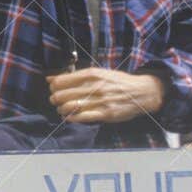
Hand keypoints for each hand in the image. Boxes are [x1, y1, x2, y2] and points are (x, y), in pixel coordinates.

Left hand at [48, 66, 162, 123]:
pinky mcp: (105, 114)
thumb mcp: (97, 73)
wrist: (142, 92)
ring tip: (63, 109)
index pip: (61, 81)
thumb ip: (74, 76)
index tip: (54, 90)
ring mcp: (100, 101)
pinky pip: (81, 117)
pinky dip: (71, 118)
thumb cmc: (117, 82)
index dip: (53, 87)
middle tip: (56, 101)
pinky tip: (70, 116)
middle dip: (54, 99)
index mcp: (92, 74)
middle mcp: (94, 86)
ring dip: (61, 110)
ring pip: (69, 107)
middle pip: (61, 95)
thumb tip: (49, 78)